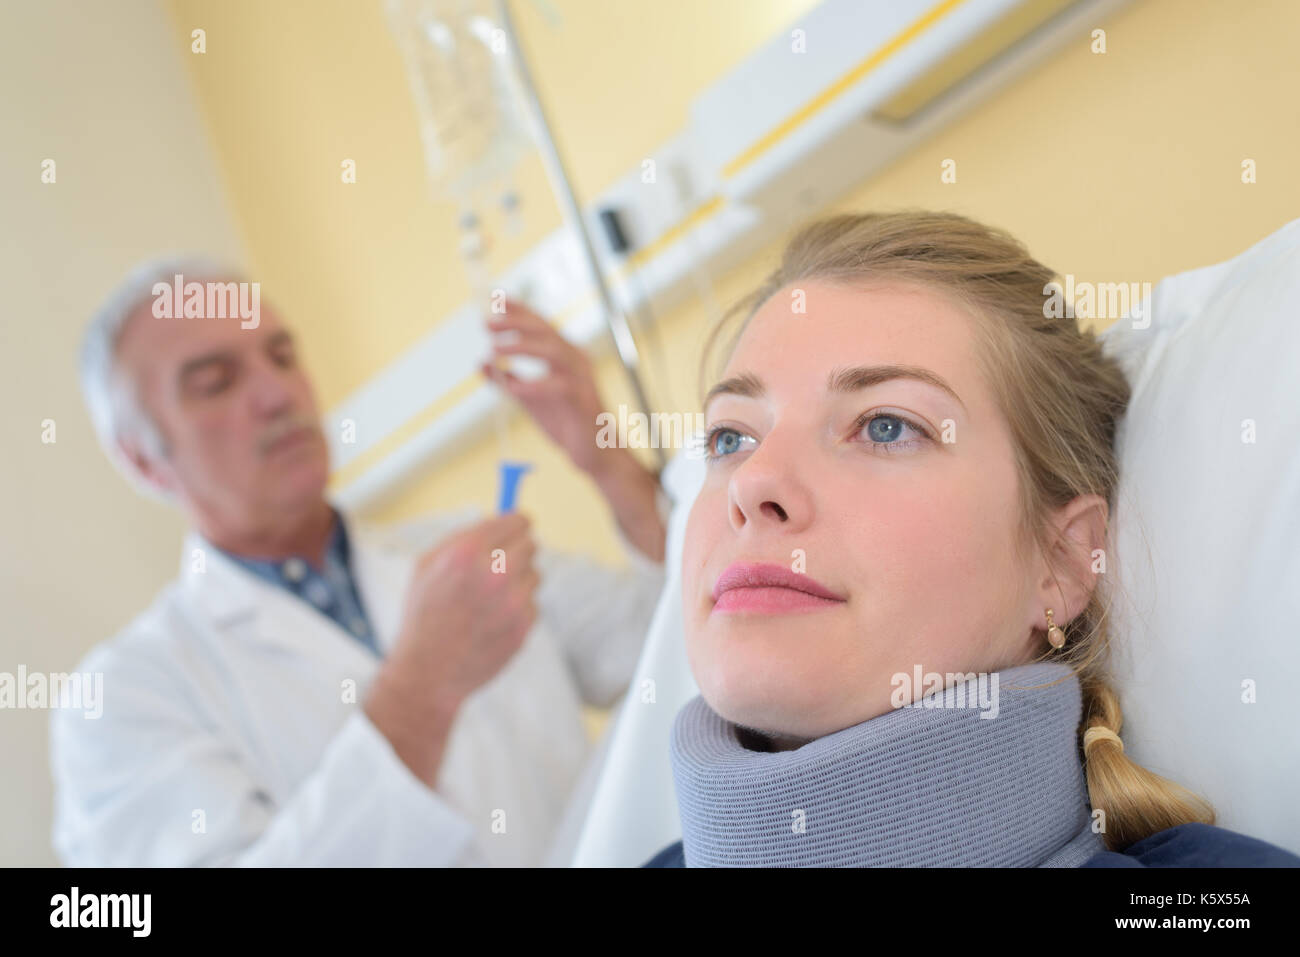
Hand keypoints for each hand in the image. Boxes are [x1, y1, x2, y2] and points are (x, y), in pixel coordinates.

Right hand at [365, 513, 538, 784]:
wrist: (428, 673)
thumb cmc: (424, 614)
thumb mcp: (427, 566)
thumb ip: (463, 538)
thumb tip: (500, 520)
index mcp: (467, 552)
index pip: (518, 520)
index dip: (516, 524)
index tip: (515, 529)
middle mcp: (495, 574)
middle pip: (532, 544)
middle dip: (517, 551)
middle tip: (502, 564)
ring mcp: (513, 603)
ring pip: (535, 575)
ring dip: (519, 582)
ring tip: (489, 600)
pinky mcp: (524, 627)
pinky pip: (533, 604)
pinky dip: (519, 610)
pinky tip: (493, 621)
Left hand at [480, 299, 606, 475]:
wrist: (594, 453)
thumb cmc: (566, 422)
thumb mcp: (530, 399)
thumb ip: (508, 380)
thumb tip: (480, 363)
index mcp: (565, 355)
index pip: (541, 325)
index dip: (519, 310)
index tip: (494, 299)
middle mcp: (576, 360)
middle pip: (546, 331)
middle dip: (516, 323)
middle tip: (487, 323)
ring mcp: (582, 379)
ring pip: (554, 352)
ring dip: (523, 347)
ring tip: (495, 349)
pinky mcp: (583, 402)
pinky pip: (560, 387)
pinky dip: (536, 385)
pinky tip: (513, 389)